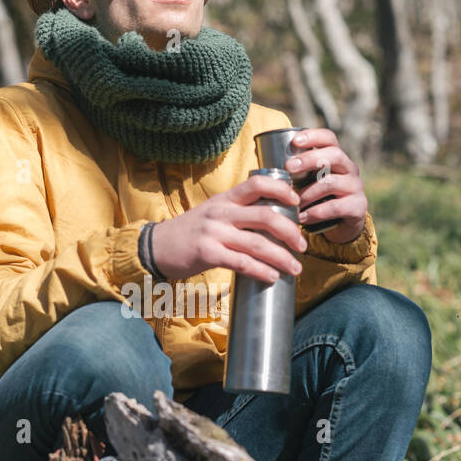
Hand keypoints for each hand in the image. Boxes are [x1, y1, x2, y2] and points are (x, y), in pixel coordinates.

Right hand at [151, 172, 305, 284]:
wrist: (156, 247)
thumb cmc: (190, 231)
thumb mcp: (213, 212)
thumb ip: (239, 213)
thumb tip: (274, 223)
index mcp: (225, 199)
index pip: (258, 184)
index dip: (282, 190)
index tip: (297, 203)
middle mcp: (221, 212)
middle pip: (266, 216)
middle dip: (291, 232)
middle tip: (303, 246)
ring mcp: (214, 232)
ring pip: (258, 243)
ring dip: (282, 257)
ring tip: (295, 268)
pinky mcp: (207, 253)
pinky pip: (242, 263)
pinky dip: (261, 271)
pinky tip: (272, 277)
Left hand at [284, 128, 366, 242]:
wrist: (340, 227)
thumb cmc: (316, 200)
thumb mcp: (307, 183)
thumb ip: (293, 175)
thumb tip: (257, 171)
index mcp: (336, 158)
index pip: (329, 138)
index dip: (313, 136)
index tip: (294, 140)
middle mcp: (349, 168)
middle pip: (334, 155)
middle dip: (310, 159)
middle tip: (289, 168)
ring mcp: (355, 187)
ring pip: (331, 183)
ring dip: (307, 193)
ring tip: (292, 201)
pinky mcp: (358, 207)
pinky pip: (335, 207)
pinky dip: (315, 213)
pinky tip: (301, 218)